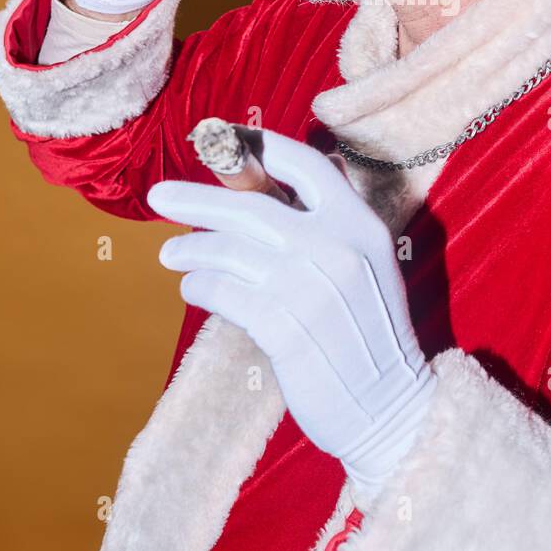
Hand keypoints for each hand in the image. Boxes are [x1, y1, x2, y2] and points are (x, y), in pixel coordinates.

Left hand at [146, 130, 436, 505]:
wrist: (391, 407)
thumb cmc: (370, 336)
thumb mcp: (368, 268)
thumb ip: (328, 230)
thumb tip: (263, 196)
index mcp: (362, 225)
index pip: (306, 166)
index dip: (261, 149)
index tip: (224, 144)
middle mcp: (337, 248)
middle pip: (251, 207)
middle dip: (198, 200)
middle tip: (160, 197)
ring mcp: (311, 289)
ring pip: (230, 251)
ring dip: (192, 250)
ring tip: (172, 255)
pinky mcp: (287, 329)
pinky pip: (226, 294)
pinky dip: (202, 288)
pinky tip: (195, 289)